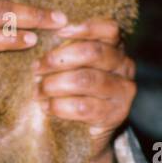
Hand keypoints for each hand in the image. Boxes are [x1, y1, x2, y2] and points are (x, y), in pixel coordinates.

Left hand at [33, 18, 135, 158]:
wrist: (84, 134)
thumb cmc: (72, 92)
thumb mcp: (72, 67)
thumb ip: (65, 51)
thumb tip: (38, 36)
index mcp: (115, 47)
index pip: (109, 29)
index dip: (84, 28)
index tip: (57, 32)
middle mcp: (124, 66)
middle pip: (94, 52)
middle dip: (59, 59)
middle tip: (36, 68)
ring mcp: (123, 91)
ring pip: (86, 79)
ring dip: (55, 85)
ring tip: (38, 92)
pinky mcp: (116, 115)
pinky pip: (84, 107)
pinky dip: (60, 106)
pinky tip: (48, 107)